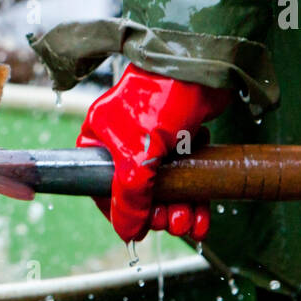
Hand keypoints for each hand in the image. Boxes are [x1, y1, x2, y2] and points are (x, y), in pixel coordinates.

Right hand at [78, 65, 230, 241]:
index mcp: (99, 142)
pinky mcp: (182, 143)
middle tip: (172, 223)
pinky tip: (202, 217)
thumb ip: (129, 196)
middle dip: (157, 214)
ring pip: (165, 191)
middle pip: (137, 195)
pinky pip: (185, 180)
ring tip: (188, 222)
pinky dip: (194, 200)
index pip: (102, 189)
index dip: (122, 213)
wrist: (202, 68)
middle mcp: (123, 144)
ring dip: (177, 212)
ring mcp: (154, 144)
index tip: (141, 228)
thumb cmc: (159, 100)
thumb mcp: (137, 154)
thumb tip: (127, 232)